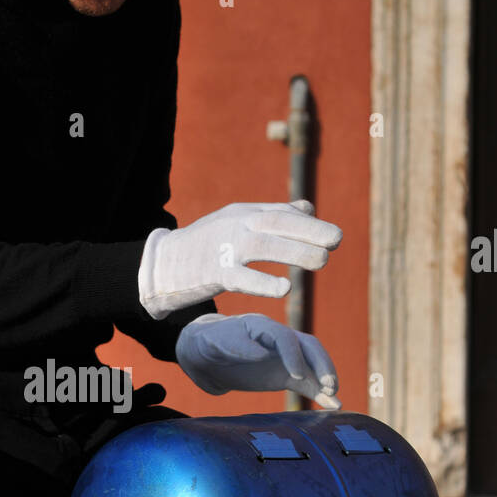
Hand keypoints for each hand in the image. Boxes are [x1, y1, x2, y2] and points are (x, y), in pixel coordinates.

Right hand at [138, 199, 341, 319]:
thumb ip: (272, 215)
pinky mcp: (212, 274)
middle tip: (336, 241)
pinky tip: (285, 289)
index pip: (281, 212)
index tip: (334, 236)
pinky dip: (263, 282)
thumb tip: (308, 207)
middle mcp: (235, 226)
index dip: (309, 223)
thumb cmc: (205, 245)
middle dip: (309, 231)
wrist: (161, 264)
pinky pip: (240, 277)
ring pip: (263, 246)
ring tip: (321, 261)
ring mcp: (223, 248)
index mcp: (242, 213)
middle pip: (276, 223)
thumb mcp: (236, 222)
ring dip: (296, 252)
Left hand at [175, 312, 340, 407]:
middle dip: (321, 364)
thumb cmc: (208, 344)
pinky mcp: (285, 375)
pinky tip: (334, 405)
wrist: (205, 355)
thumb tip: (261, 353)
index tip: (295, 374)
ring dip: (325, 378)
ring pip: (313, 365)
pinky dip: (321, 393)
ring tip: (334, 396)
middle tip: (328, 384)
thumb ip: (236, 346)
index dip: (293, 354)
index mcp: (262, 327)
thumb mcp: (214, 343)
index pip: (285, 337)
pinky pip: (307, 383)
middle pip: (308, 347)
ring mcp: (285, 358)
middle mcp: (279, 340)